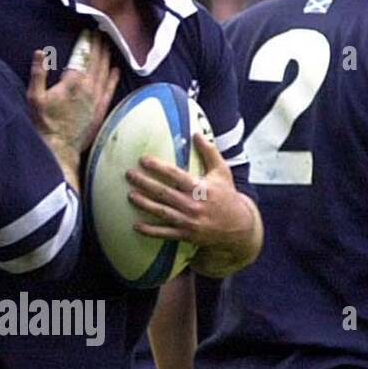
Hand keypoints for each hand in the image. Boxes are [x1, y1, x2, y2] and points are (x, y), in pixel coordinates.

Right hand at [27, 31, 118, 171]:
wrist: (59, 148)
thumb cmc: (44, 123)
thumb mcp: (34, 98)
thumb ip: (38, 74)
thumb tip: (39, 52)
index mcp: (73, 82)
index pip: (82, 55)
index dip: (87, 41)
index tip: (89, 30)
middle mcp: (88, 88)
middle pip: (96, 61)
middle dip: (99, 45)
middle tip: (101, 32)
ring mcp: (96, 99)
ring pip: (105, 72)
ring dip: (107, 57)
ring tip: (108, 44)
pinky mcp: (100, 110)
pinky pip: (110, 89)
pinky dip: (114, 78)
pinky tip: (116, 69)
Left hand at [127, 131, 246, 247]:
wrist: (238, 227)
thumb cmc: (227, 196)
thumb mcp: (222, 171)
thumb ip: (209, 152)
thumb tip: (196, 133)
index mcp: (200, 187)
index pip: (175, 175)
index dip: (158, 167)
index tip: (143, 160)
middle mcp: (193, 204)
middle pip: (164, 192)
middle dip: (145, 183)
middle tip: (129, 175)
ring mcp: (189, 221)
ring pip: (162, 212)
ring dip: (144, 204)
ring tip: (130, 195)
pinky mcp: (186, 235)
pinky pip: (165, 233)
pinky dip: (151, 231)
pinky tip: (136, 226)